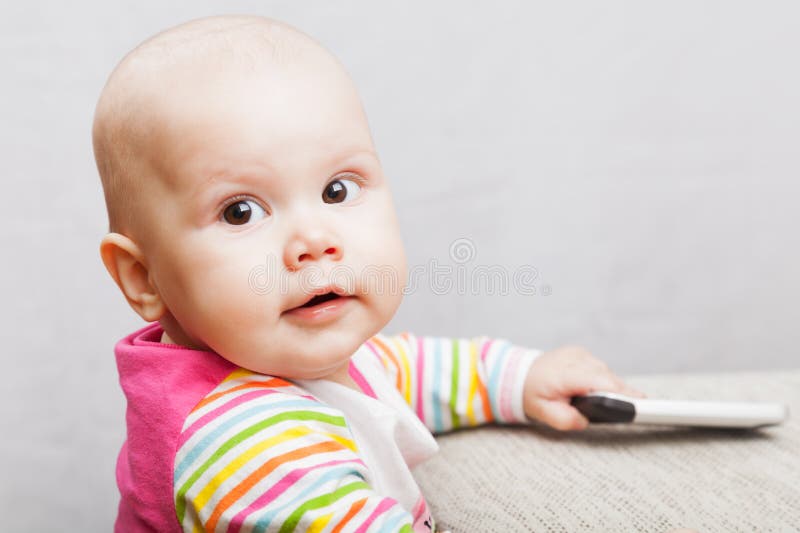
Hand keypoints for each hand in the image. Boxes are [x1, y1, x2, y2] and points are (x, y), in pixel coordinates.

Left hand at [522, 345, 644, 430]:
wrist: (519, 374)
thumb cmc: (532, 394)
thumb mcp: (543, 413)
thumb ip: (565, 419)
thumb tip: (584, 421)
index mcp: (564, 374)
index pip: (599, 382)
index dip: (621, 392)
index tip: (640, 402)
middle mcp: (572, 359)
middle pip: (607, 376)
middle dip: (621, 393)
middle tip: (634, 409)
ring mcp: (577, 353)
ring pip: (605, 371)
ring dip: (610, 386)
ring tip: (610, 401)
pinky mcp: (581, 352)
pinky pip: (599, 367)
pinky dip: (602, 378)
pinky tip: (598, 389)